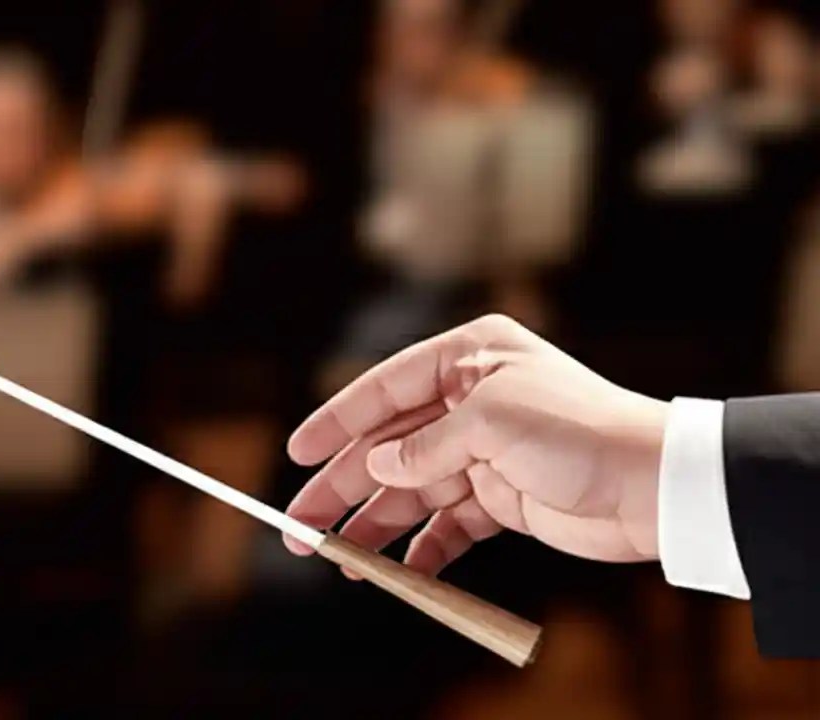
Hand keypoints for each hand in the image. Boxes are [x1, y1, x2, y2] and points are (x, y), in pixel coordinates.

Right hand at [283, 314, 668, 575]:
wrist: (655, 487)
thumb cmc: (582, 431)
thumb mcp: (492, 421)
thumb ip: (425, 445)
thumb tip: (377, 466)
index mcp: (468, 360)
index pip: (384, 389)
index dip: (336, 422)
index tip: (297, 454)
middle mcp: (470, 402)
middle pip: (387, 447)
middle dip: (343, 488)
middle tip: (300, 526)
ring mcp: (483, 453)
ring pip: (409, 492)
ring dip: (373, 526)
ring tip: (336, 558)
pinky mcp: (499, 499)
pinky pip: (445, 526)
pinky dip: (420, 550)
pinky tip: (395, 571)